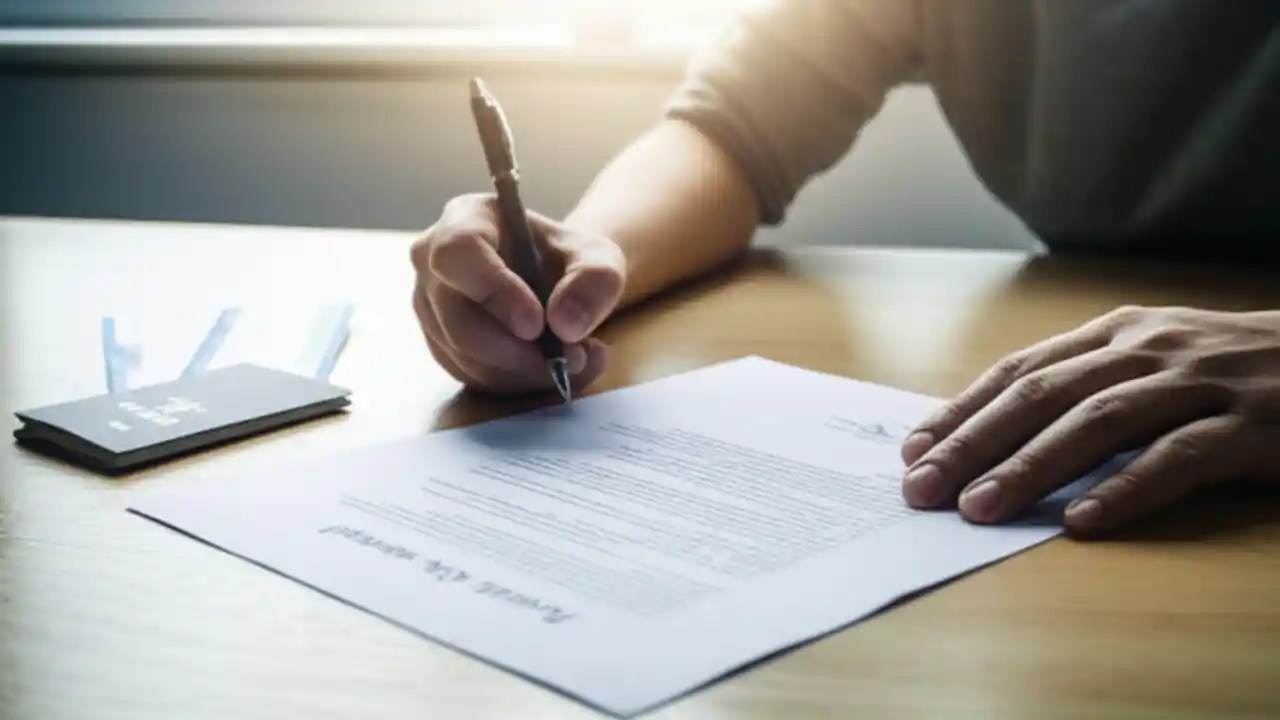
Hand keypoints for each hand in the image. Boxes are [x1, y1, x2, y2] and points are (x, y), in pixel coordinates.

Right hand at [410, 194, 624, 394]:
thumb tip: (566, 325)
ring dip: (526, 373)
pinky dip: (519, 383)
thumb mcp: (598, 257)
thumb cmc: (566, 257)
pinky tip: (555, 368)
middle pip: (457, 321)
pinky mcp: (440, 343)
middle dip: (517, 353)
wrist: (554, 278)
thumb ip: (594, 280)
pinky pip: (472, 377)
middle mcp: (433, 262)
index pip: (458, 253)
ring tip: (578, 359)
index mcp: (465, 219)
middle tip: (572, 356)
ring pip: (466, 358)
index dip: (494, 292)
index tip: (536, 325)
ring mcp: (430, 306)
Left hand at [900, 306, 1279, 536]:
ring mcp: (1201, 385)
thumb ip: (1087, 383)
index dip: (963, 410)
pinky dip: (1127, 490)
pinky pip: (1180, 460)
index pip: (1020, 371)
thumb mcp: (1153, 357)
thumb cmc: (1230, 367)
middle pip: (1043, 396)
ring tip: (979, 509)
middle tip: (921, 488)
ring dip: (1030, 468)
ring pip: (1098, 424)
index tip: (913, 450)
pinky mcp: (1254, 427)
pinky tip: (1082, 523)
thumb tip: (997, 431)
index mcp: (1117, 334)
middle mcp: (1148, 350)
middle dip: (973, 443)